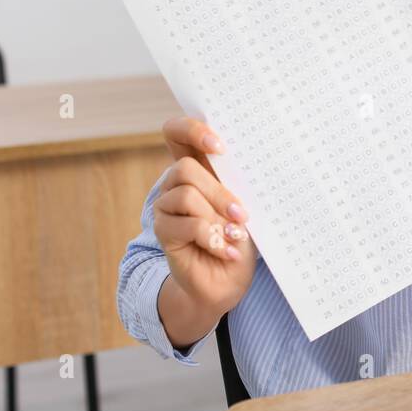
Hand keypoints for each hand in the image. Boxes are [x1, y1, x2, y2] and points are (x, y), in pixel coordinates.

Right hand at [154, 117, 256, 316]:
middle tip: (241, 214)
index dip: (191, 130)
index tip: (219, 145)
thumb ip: (236, 183)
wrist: (227, 280)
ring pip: (186, 195)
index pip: (177, 133)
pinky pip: (187, 225)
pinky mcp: (163, 231)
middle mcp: (176, 182)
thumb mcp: (243, 205)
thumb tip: (248, 161)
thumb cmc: (239, 237)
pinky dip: (213, 238)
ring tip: (234, 235)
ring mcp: (166, 206)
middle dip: (218, 192)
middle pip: (184, 167)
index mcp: (198, 167)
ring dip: (216, 218)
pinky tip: (227, 250)